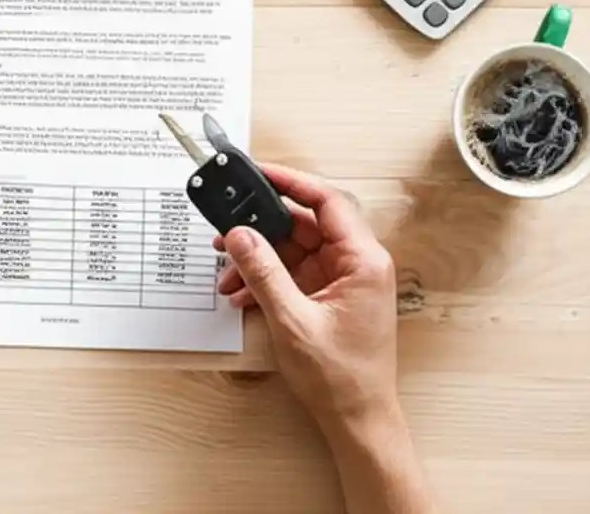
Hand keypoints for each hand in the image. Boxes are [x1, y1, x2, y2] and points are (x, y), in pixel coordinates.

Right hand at [214, 165, 430, 513]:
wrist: (356, 419)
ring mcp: (341, 280)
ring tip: (227, 272)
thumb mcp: (292, 320)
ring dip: (257, 258)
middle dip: (261, 228)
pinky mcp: (327, 297)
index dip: (290, 181)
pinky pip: (291, 273)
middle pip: (303, 224)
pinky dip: (264, 279)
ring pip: (292, 250)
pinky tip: (241, 293)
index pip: (326, 201)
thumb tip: (240, 236)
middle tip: (227, 226)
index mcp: (362, 261)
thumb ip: (263, 273)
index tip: (258, 171)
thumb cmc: (341, 377)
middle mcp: (356, 264)